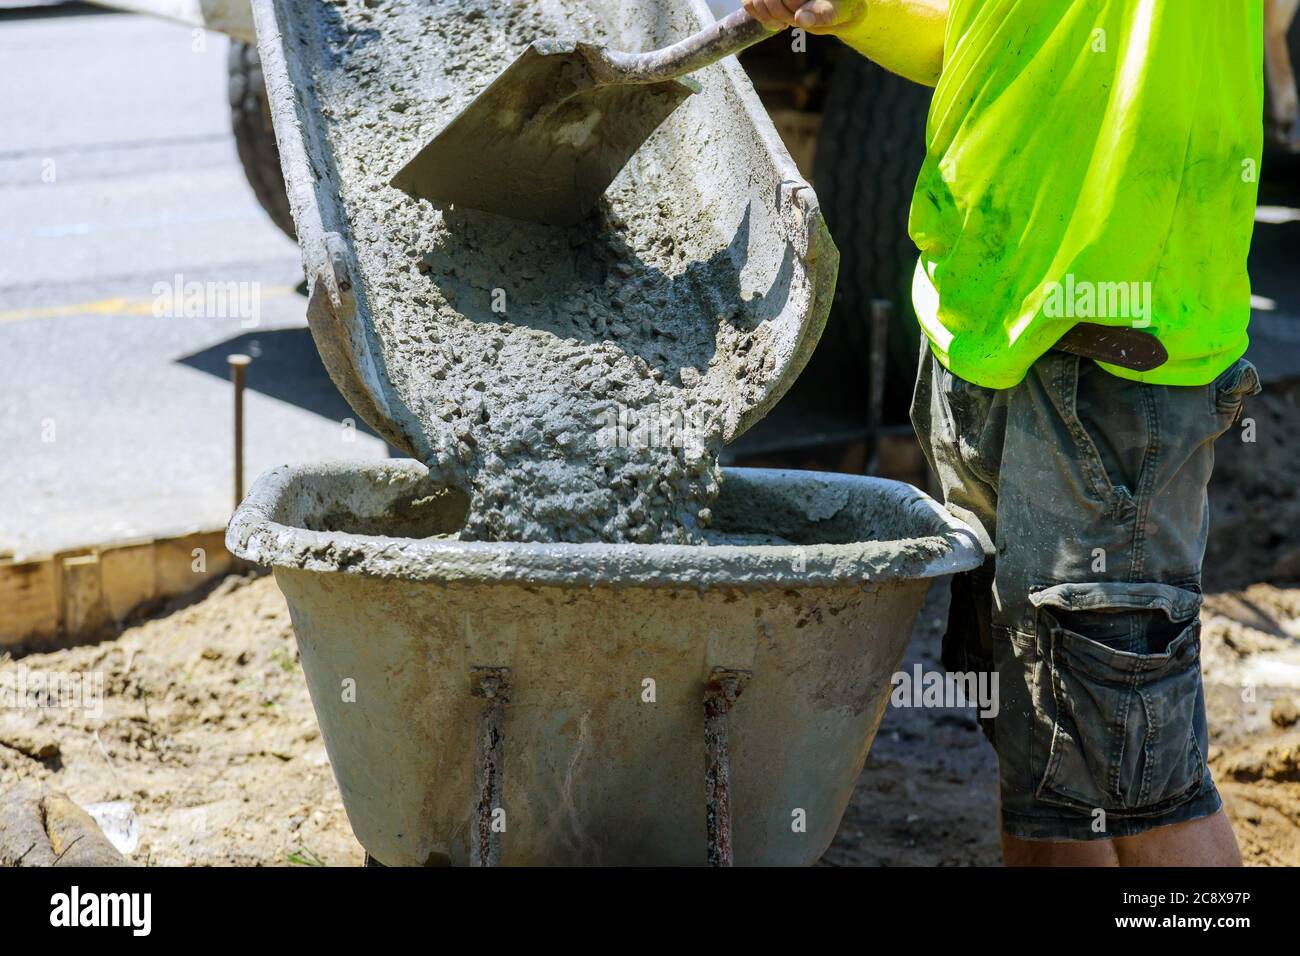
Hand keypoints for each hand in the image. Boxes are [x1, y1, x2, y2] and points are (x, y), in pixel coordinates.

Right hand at [740, 0, 867, 34]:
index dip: (791, 2)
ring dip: (767, 15)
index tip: (802, 14)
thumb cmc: (842, 7)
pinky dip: (757, 14)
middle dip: (777, 10)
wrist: (836, 9)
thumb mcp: (838, 11)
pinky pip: (748, 0)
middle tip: (792, 21)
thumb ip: (822, 14)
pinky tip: (775, 23)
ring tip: (785, 23)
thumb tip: (800, 18)